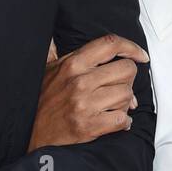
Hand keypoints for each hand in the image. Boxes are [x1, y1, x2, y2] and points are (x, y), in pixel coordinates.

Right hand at [29, 34, 148, 151]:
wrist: (30, 132)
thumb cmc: (41, 100)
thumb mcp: (47, 68)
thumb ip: (58, 50)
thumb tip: (62, 38)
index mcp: (73, 64)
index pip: (110, 45)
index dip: (131, 48)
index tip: (141, 56)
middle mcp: (80, 81)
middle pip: (127, 70)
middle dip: (128, 80)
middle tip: (120, 87)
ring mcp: (85, 104)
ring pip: (127, 95)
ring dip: (125, 102)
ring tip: (113, 106)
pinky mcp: (89, 126)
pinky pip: (122, 119)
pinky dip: (124, 122)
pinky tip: (116, 121)